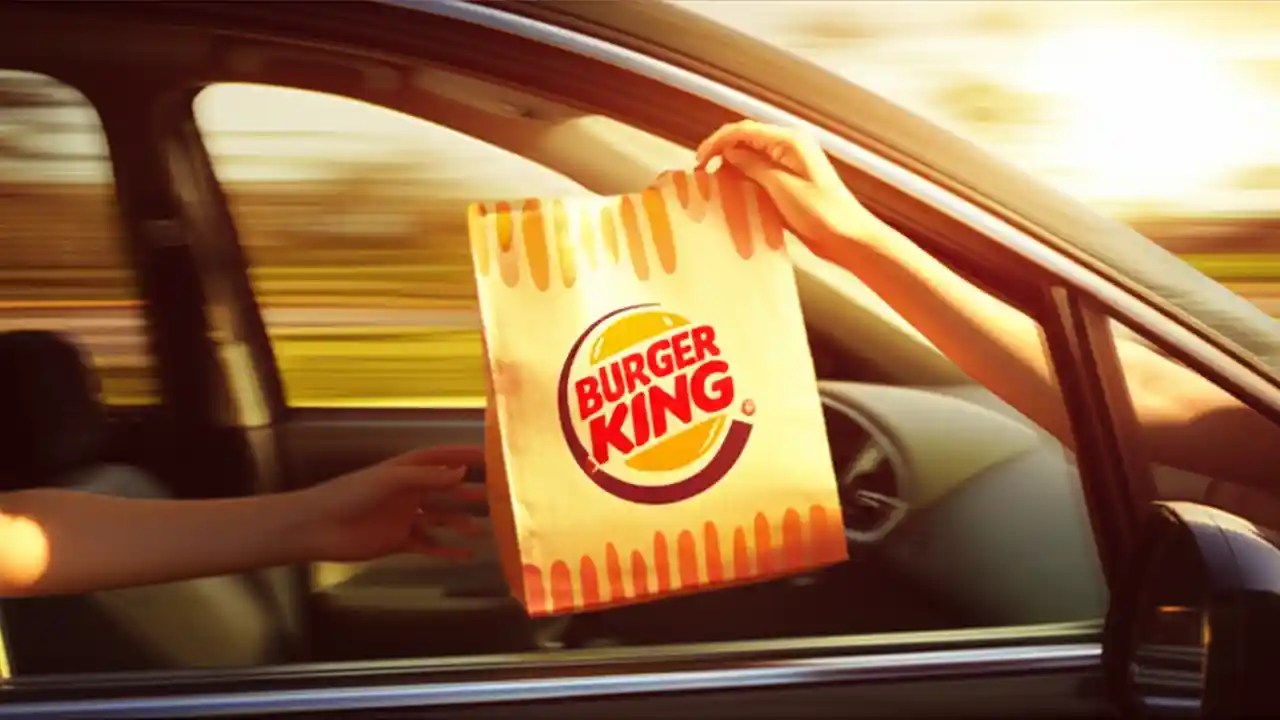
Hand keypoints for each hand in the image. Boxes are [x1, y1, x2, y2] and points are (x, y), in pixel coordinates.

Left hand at [290, 446, 485, 562]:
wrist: (317, 527)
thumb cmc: (349, 495)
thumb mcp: (390, 481)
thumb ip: (426, 477)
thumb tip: (462, 473)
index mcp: (404, 470)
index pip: (441, 458)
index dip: (464, 456)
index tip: (492, 457)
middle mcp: (408, 492)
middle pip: (445, 491)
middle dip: (469, 493)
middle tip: (498, 498)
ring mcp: (404, 517)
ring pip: (440, 519)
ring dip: (461, 523)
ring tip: (485, 529)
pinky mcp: (397, 541)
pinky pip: (428, 544)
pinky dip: (446, 550)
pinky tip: (464, 556)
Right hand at [695, 120, 886, 258]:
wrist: (849, 238)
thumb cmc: (822, 213)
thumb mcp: (782, 188)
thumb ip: (754, 166)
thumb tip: (729, 153)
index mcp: (790, 141)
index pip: (744, 130)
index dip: (717, 141)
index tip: (699, 160)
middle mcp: (790, 146)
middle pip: (746, 140)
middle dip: (721, 151)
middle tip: (701, 172)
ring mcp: (790, 163)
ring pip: (751, 156)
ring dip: (730, 165)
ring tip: (711, 182)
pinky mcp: (789, 181)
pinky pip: (759, 172)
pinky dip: (743, 178)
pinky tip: (731, 191)